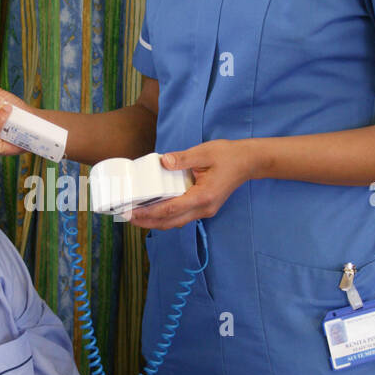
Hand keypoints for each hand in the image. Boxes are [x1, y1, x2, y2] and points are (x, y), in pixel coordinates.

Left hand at [128, 139, 256, 229]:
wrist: (248, 162)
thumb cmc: (228, 156)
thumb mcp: (204, 152)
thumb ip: (182, 158)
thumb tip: (162, 162)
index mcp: (203, 196)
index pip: (171, 209)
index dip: (149, 213)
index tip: (131, 212)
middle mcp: (204, 208)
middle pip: (170, 222)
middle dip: (147, 222)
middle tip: (126, 217)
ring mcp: (205, 211)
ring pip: (175, 222)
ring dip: (155, 222)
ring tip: (135, 216)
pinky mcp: (204, 208)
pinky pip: (181, 216)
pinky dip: (165, 216)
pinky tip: (153, 210)